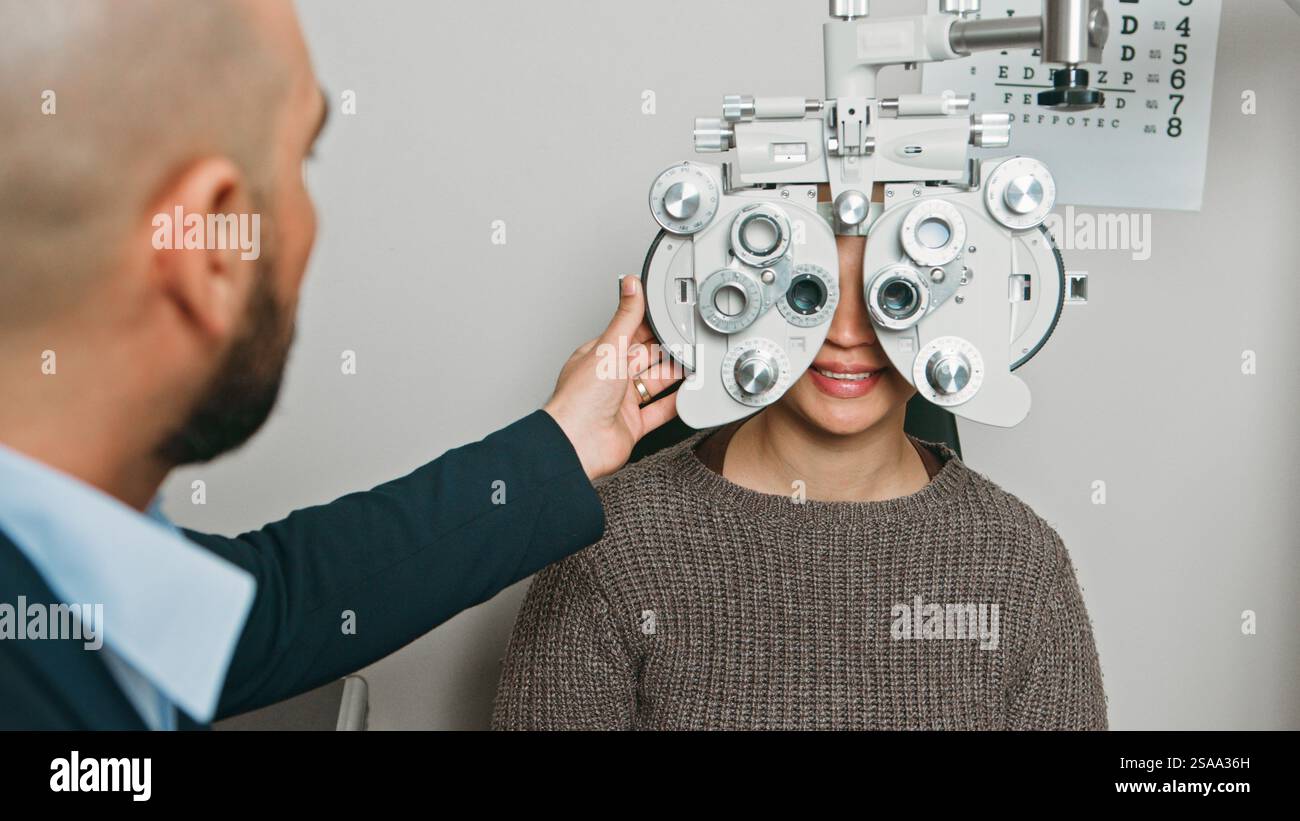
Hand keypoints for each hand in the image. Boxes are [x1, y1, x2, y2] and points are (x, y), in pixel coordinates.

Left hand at [543, 275, 681, 480]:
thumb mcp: (609, 348)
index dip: (652, 326)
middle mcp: (610, 378)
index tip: (673, 318)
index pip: (630, 334)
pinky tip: (686, 395)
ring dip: (674, 375)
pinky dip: (675, 404)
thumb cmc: (580, 398)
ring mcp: (622, 403)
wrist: (578, 444)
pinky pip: (659, 411)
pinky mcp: (632, 426)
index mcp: (600, 356)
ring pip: (655, 384)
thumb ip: (626, 317)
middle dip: (668, 350)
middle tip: (690, 340)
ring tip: (695, 364)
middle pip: (646, 359)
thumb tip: (631, 285)